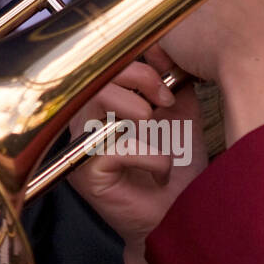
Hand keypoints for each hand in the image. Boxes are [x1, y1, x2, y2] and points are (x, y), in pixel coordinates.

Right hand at [65, 48, 205, 246]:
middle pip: (95, 76)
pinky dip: (147, 155)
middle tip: (164, 101)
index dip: (137, 65)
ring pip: (94, 102)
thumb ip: (172, 82)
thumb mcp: (181, 116)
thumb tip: (164, 45)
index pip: (105, 65)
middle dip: (136, 79)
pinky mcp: (85, 172)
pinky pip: (111, 147)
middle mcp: (85, 120)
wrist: (180, 217)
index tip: (169, 83)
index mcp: (104, 103)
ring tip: (155, 125)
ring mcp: (81, 146)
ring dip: (134, 108)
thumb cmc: (178, 168)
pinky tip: (160, 171)